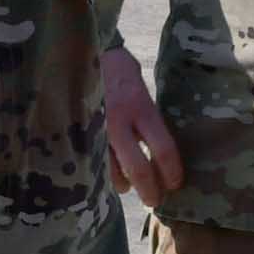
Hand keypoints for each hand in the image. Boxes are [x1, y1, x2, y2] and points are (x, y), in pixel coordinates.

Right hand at [96, 42, 183, 197]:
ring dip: (122, 184)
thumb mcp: (141, 90)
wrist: (82, 53)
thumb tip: (159, 148)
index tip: (175, 184)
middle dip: (149, 190)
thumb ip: (148, 118)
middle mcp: (118, 122)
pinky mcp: (78, 133)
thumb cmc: (118, 70)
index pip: (163, 149)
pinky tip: (106, 176)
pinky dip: (102, 173)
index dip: (171, 172)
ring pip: (112, 172)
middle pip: (138, 169)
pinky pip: (93, 163)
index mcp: (141, 108)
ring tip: (126, 187)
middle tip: (154, 201)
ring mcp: (95, 130)